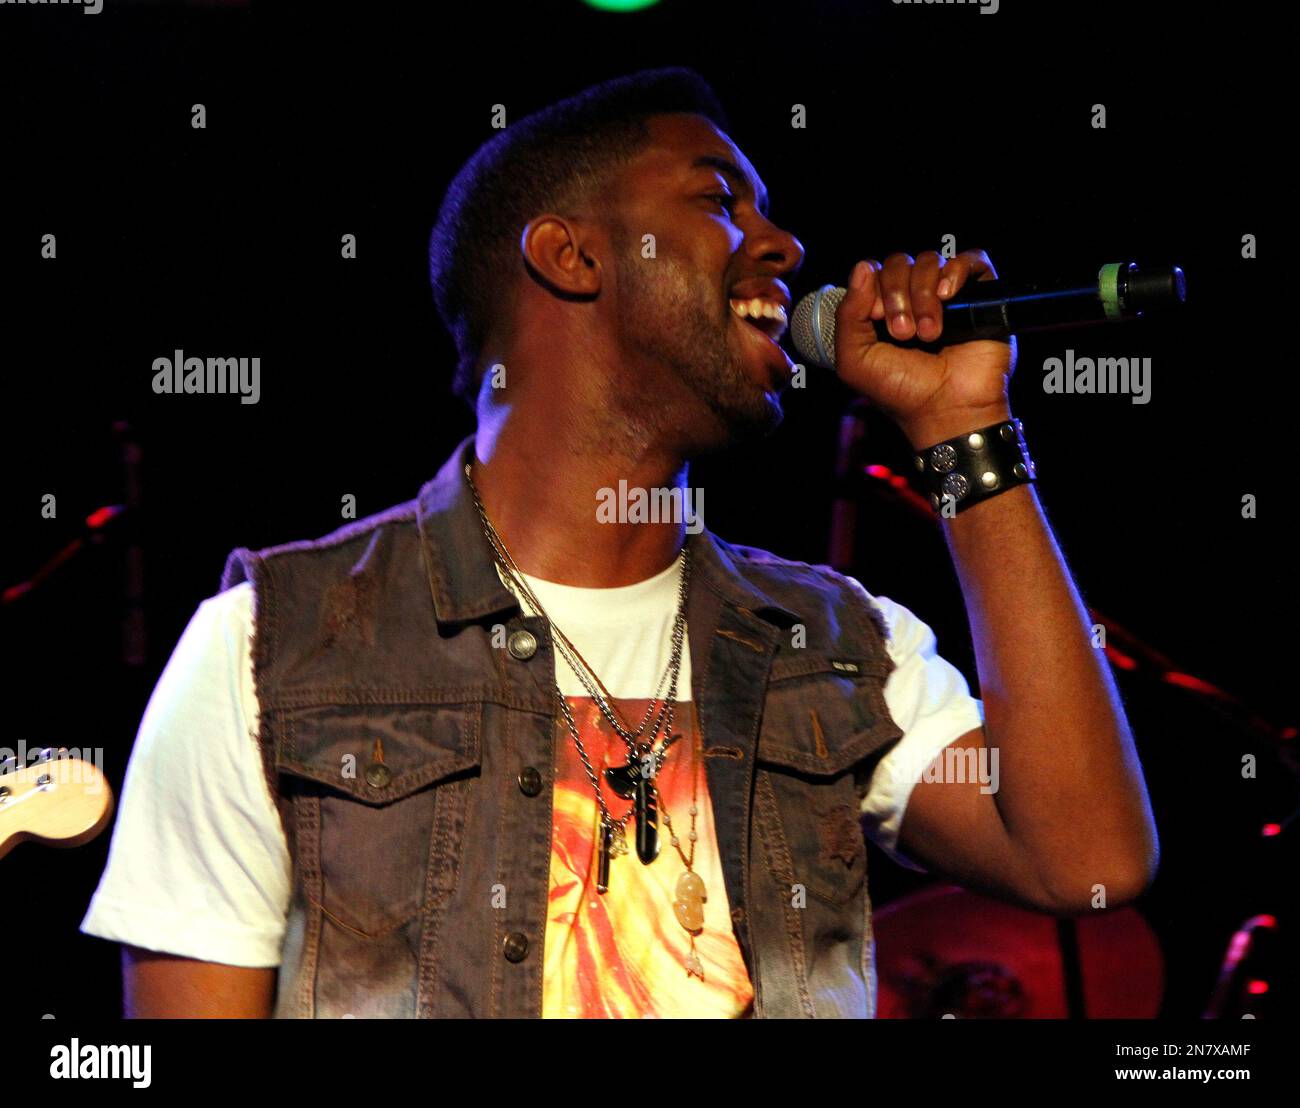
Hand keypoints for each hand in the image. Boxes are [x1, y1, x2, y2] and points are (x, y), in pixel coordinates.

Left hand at [832, 249, 1016, 447]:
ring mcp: (948, 296)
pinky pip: (971, 258)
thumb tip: (863, 267)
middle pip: (899, 263)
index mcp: (882, 311)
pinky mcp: (980, 296)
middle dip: (897, 294)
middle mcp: (914, 299)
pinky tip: (948, 296)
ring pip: (930, 260)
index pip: (873, 272)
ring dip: (923, 294)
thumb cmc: (902, 391)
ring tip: (929, 333)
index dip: (873, 289)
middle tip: (904, 334)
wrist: (947, 410)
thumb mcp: (854, 361)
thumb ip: (847, 315)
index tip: (878, 320)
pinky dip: (956, 270)